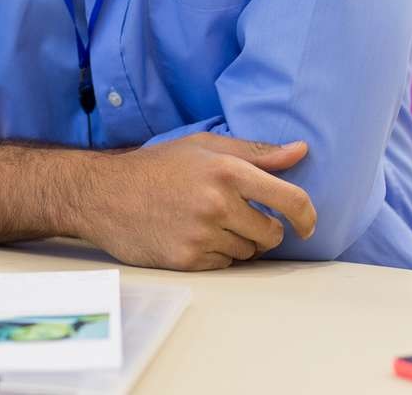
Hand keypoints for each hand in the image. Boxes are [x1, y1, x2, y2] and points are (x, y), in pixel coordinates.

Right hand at [79, 134, 316, 270]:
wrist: (104, 194)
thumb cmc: (157, 166)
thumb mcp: (203, 146)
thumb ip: (255, 151)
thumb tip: (300, 150)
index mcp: (227, 170)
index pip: (290, 199)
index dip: (307, 215)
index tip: (307, 224)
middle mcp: (218, 203)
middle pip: (271, 233)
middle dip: (262, 228)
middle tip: (236, 216)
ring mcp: (203, 234)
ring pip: (248, 252)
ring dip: (238, 242)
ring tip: (206, 223)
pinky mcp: (188, 260)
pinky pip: (225, 265)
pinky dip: (216, 255)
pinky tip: (192, 236)